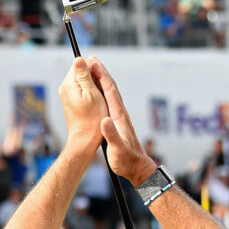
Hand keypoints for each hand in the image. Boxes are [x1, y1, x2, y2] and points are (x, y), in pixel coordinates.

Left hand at [58, 57, 106, 151]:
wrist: (84, 140)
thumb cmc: (91, 119)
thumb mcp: (92, 94)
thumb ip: (84, 75)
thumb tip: (79, 58)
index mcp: (68, 84)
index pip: (80, 64)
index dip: (94, 69)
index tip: (101, 80)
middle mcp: (65, 88)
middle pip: (81, 72)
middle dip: (94, 77)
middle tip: (102, 92)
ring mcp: (67, 95)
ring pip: (83, 81)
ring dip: (94, 86)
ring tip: (100, 99)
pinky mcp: (71, 101)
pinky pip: (83, 90)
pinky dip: (92, 93)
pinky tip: (97, 103)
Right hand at [87, 57, 156, 184]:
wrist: (137, 168)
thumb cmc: (126, 161)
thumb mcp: (117, 150)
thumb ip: (111, 135)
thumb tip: (104, 120)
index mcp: (119, 117)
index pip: (110, 92)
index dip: (102, 76)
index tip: (93, 64)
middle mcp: (120, 114)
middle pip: (111, 88)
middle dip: (102, 73)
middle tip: (91, 59)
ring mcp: (120, 117)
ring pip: (111, 93)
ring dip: (102, 80)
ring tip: (94, 70)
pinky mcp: (118, 122)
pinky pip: (109, 101)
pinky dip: (103, 91)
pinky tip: (98, 91)